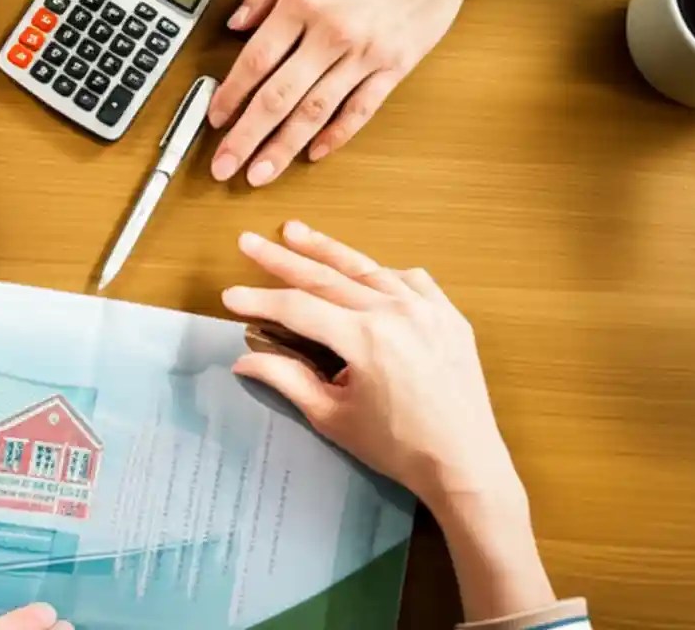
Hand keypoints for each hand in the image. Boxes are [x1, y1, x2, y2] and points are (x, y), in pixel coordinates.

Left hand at [207, 0, 497, 186]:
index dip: (230, 95)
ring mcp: (364, 55)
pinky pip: (360, 110)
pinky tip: (313, 155)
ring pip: (315, 113)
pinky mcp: (393, 67)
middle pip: (278, 97)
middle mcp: (332, 33)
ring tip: (260, 174)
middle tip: (225, 166)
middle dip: (246, 138)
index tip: (214, 118)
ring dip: (282, 149)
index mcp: (305, 1)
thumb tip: (236, 24)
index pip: (255, 61)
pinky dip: (336, 136)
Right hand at [220, 221, 521, 511]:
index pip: (298, 308)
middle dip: (283, 259)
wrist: (465, 462)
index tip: (229, 297)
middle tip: (249, 241)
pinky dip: (381, 272)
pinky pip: (410, 280)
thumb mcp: (332, 417)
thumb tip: (243, 361)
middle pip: (327, 277)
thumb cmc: (396, 447)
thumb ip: (287, 380)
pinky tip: (363, 270)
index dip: (260, 301)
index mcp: (365, 339)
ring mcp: (427, 308)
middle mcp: (396, 312)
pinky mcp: (449, 315)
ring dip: (328, 251)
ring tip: (295, 233)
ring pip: (367, 268)